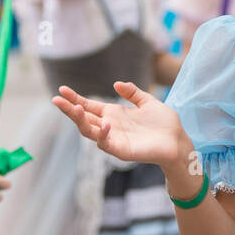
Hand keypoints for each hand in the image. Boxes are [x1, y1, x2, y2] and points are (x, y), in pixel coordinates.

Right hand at [52, 82, 189, 166]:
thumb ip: (132, 92)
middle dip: (69, 109)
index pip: (89, 106)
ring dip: (80, 121)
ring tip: (74, 108)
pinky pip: (106, 143)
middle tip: (56, 99)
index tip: (62, 89)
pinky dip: (103, 135)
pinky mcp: (121, 151)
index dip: (75, 98)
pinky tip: (105, 124)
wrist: (178, 140)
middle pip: (83, 118)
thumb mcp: (147, 102)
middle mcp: (109, 126)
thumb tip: (116, 83)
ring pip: (89, 131)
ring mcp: (114, 139)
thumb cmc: (164, 123)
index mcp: (113, 114)